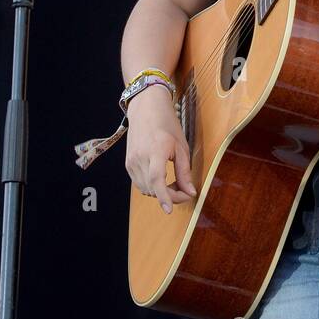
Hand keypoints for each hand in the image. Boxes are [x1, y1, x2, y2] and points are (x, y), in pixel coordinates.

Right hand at [123, 89, 196, 212]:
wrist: (145, 109)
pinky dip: (152, 186)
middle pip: (153, 188)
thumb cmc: (167, 124)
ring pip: (146, 189)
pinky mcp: (128, 164)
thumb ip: (185, 171)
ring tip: (175, 182)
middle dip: (170, 195)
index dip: (164, 196)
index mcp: (156, 150)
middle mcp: (140, 158)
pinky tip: (163, 179)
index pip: (157, 180)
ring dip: (160, 192)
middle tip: (186, 190)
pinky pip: (140, 183)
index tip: (170, 210)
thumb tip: (190, 192)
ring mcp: (131, 161)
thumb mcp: (181, 146)